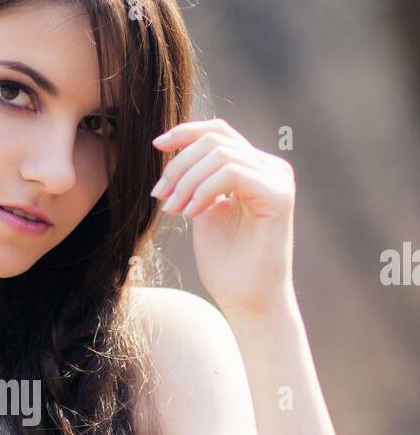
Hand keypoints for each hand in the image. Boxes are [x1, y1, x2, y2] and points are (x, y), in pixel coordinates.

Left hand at [150, 119, 296, 320]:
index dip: (185, 133)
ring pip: (220, 155)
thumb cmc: (226, 266)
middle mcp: (271, 168)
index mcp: (255, 169)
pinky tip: (192, 214)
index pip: (219, 133)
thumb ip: (196, 182)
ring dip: (187, 181)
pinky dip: (203, 190)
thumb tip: (175, 153)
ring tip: (174, 210)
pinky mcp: (279, 196)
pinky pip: (232, 173)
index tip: (156, 146)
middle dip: (179, 165)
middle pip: (216, 140)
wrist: (248, 302)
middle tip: (160, 197)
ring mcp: (278, 180)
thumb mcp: (203, 212)